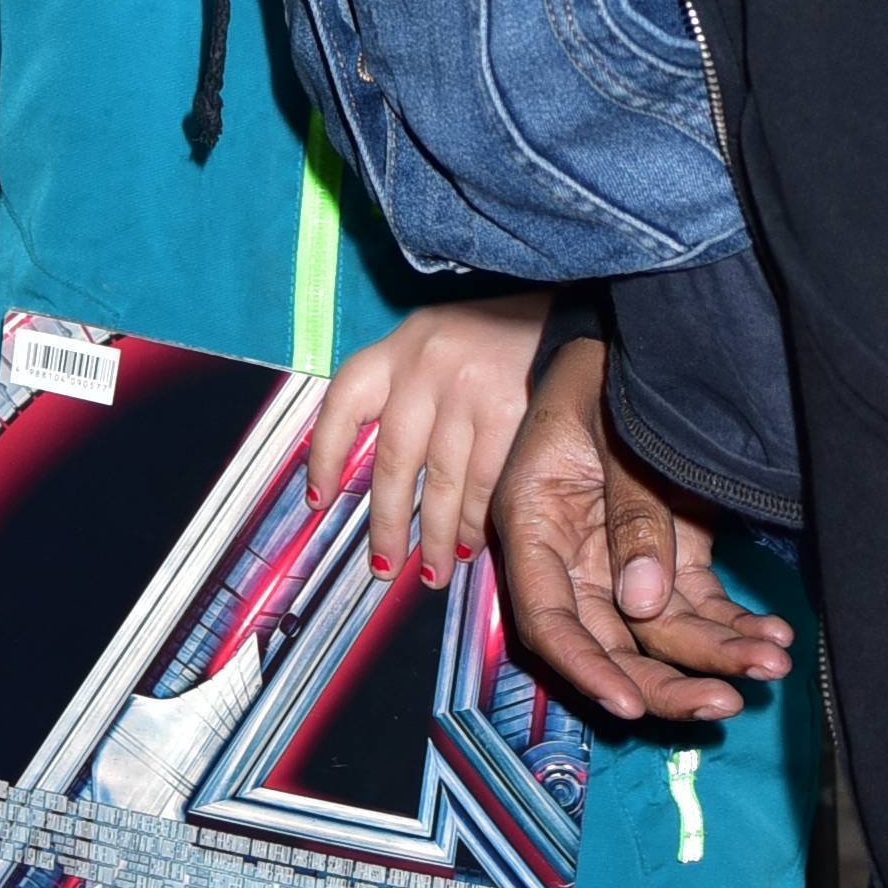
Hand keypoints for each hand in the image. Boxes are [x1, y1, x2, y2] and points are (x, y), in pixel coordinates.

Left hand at [310, 290, 548, 581]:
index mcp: (399, 346)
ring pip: (439, 482)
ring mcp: (467, 389)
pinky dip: (475, 523)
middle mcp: (425, 365)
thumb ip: (404, 392)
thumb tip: (379, 476)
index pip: (344, 402)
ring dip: (434, 537)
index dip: (325, 455)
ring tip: (433, 570)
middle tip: (384, 567)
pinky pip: (482, 485)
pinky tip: (470, 544)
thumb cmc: (494, 340)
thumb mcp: (435, 344)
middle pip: (392, 460)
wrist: (568, 316)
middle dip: (386, 524)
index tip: (319, 500)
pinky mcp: (509, 412)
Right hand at [486, 339, 793, 729]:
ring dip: (714, 658)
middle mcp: (575, 559)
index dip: (584, 668)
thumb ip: (628, 511)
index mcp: (535, 526)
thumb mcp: (605, 431)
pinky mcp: (672, 556)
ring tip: (770, 664)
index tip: (629, 705)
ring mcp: (624, 562)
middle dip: (665, 685)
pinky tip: (772, 639)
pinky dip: (734, 628)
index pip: (547, 619)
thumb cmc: (599, 377)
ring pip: (662, 636)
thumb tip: (643, 603)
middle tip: (725, 706)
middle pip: (611, 644)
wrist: (635, 344)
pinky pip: (700, 608)